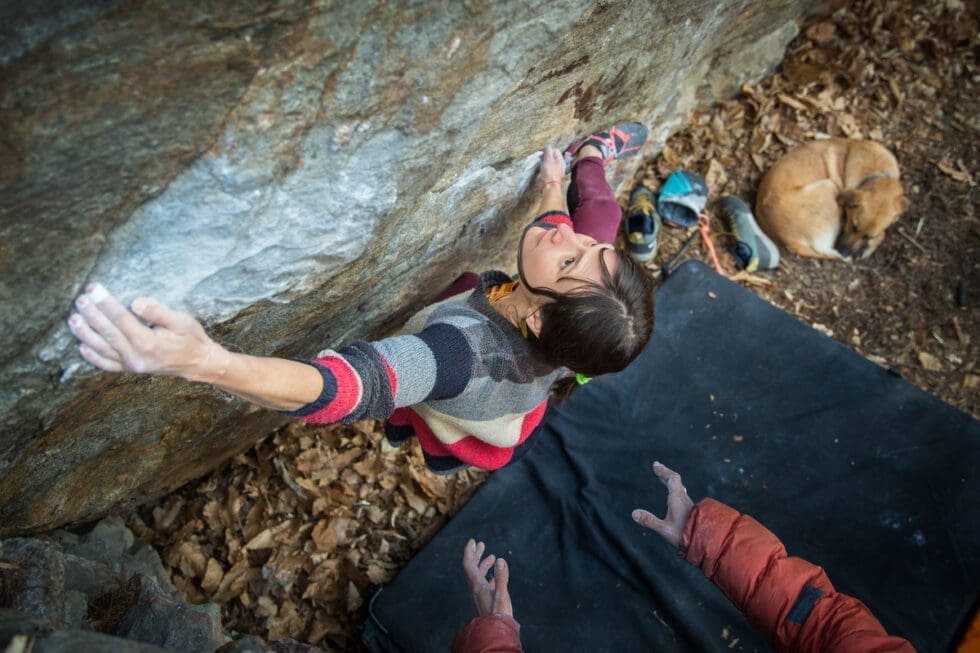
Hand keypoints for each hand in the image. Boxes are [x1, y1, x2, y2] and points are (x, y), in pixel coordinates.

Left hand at [67, 283, 227, 381]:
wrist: (198, 362)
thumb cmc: (191, 338)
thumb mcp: (182, 321)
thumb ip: (158, 311)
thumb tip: (136, 302)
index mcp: (149, 342)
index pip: (121, 319)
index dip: (106, 303)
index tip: (94, 289)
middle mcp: (137, 356)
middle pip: (108, 333)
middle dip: (92, 315)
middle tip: (81, 299)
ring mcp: (132, 365)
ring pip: (102, 350)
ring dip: (85, 334)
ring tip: (73, 318)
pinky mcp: (130, 370)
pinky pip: (107, 365)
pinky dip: (92, 357)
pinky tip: (82, 345)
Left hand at [461, 538, 512, 617]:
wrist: (496, 632)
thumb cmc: (499, 614)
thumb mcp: (502, 594)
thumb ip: (501, 577)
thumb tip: (500, 560)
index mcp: (476, 586)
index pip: (468, 565)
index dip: (469, 552)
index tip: (473, 541)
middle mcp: (475, 589)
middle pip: (471, 568)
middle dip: (475, 555)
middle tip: (481, 544)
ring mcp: (479, 595)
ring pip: (478, 576)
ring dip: (483, 564)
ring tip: (492, 557)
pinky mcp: (485, 600)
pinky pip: (483, 584)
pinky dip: (487, 576)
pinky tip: (494, 576)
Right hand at [539, 146, 564, 186]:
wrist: (550, 186)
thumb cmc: (550, 172)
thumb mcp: (548, 159)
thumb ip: (548, 151)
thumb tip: (547, 147)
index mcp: (561, 159)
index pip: (556, 150)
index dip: (549, 150)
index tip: (543, 154)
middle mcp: (561, 164)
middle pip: (553, 157)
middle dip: (547, 157)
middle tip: (542, 159)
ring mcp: (558, 171)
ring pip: (552, 163)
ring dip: (546, 163)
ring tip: (542, 165)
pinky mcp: (554, 176)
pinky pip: (550, 169)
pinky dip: (546, 169)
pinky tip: (544, 171)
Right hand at [631, 462, 694, 547]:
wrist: (706, 541)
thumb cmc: (685, 536)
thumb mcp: (664, 529)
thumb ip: (649, 521)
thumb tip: (634, 513)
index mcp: (677, 499)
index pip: (672, 479)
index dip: (664, 471)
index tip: (655, 465)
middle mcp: (684, 499)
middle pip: (676, 481)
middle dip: (665, 473)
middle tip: (657, 467)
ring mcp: (688, 504)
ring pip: (679, 488)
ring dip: (670, 481)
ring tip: (663, 478)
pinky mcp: (691, 510)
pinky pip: (681, 494)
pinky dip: (674, 489)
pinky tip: (673, 496)